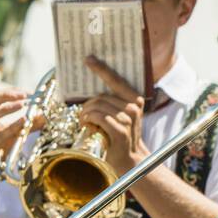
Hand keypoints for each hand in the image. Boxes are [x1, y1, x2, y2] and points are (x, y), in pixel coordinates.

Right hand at [0, 89, 31, 174]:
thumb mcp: (11, 134)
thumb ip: (25, 124)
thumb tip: (43, 115)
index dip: (7, 92)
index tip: (24, 91)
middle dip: (5, 96)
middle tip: (23, 95)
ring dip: (6, 108)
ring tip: (22, 104)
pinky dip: (12, 127)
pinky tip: (24, 121)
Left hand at [79, 56, 146, 173]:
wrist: (130, 159)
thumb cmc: (120, 135)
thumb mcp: (120, 115)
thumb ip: (110, 101)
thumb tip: (90, 88)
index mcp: (135, 99)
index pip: (116, 80)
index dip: (101, 69)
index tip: (88, 59)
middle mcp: (133, 107)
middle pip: (100, 96)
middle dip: (87, 105)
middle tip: (83, 115)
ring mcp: (128, 119)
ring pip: (97, 106)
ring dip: (86, 114)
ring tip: (86, 123)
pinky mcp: (120, 131)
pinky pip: (98, 117)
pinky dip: (89, 121)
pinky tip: (89, 128)